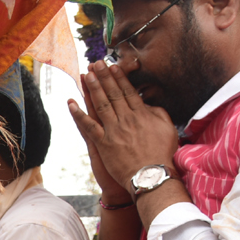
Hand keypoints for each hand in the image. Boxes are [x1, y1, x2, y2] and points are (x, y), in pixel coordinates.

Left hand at [68, 61, 179, 194]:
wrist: (151, 176)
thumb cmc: (162, 154)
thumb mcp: (168, 129)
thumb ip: (158, 113)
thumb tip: (149, 103)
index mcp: (142, 115)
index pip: (128, 92)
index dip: (119, 78)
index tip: (113, 66)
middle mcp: (126, 119)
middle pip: (112, 94)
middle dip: (103, 77)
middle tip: (95, 63)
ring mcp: (113, 131)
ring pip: (100, 105)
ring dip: (92, 88)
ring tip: (85, 75)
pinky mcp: (103, 144)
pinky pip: (88, 126)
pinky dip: (78, 114)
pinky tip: (71, 103)